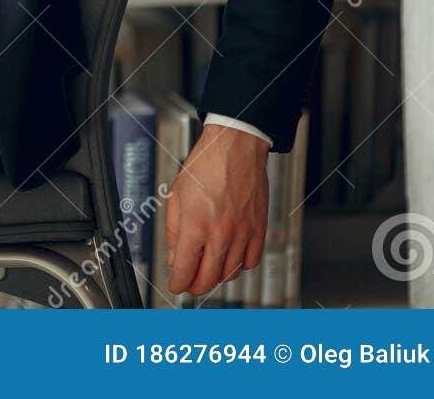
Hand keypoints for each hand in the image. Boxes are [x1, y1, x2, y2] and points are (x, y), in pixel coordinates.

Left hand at [164, 123, 269, 298]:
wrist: (235, 148)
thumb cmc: (205, 166)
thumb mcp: (176, 195)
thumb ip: (174, 231)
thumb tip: (175, 257)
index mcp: (196, 225)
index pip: (185, 270)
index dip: (178, 283)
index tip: (175, 285)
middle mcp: (221, 233)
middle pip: (208, 278)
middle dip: (195, 286)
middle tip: (188, 284)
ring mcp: (243, 233)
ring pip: (230, 273)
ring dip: (216, 277)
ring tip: (206, 271)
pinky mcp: (260, 229)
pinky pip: (252, 261)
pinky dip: (240, 267)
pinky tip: (230, 260)